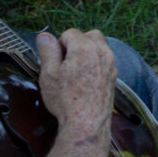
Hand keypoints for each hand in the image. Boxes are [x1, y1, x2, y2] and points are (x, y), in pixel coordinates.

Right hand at [33, 28, 117, 143]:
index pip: (70, 33)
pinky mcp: (113, 76)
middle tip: (65, 62)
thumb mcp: (49, 73)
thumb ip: (47, 51)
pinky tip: (84, 79)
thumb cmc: (66, 100)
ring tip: (74, 70)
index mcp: (85, 48)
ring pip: (99, 47)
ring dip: (87, 52)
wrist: (86, 123)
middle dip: (76, 43)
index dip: (59, 45)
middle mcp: (102, 52)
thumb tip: (44, 36)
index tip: (55, 61)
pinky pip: (104, 61)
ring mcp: (110, 64)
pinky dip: (95, 63)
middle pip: (89, 35)